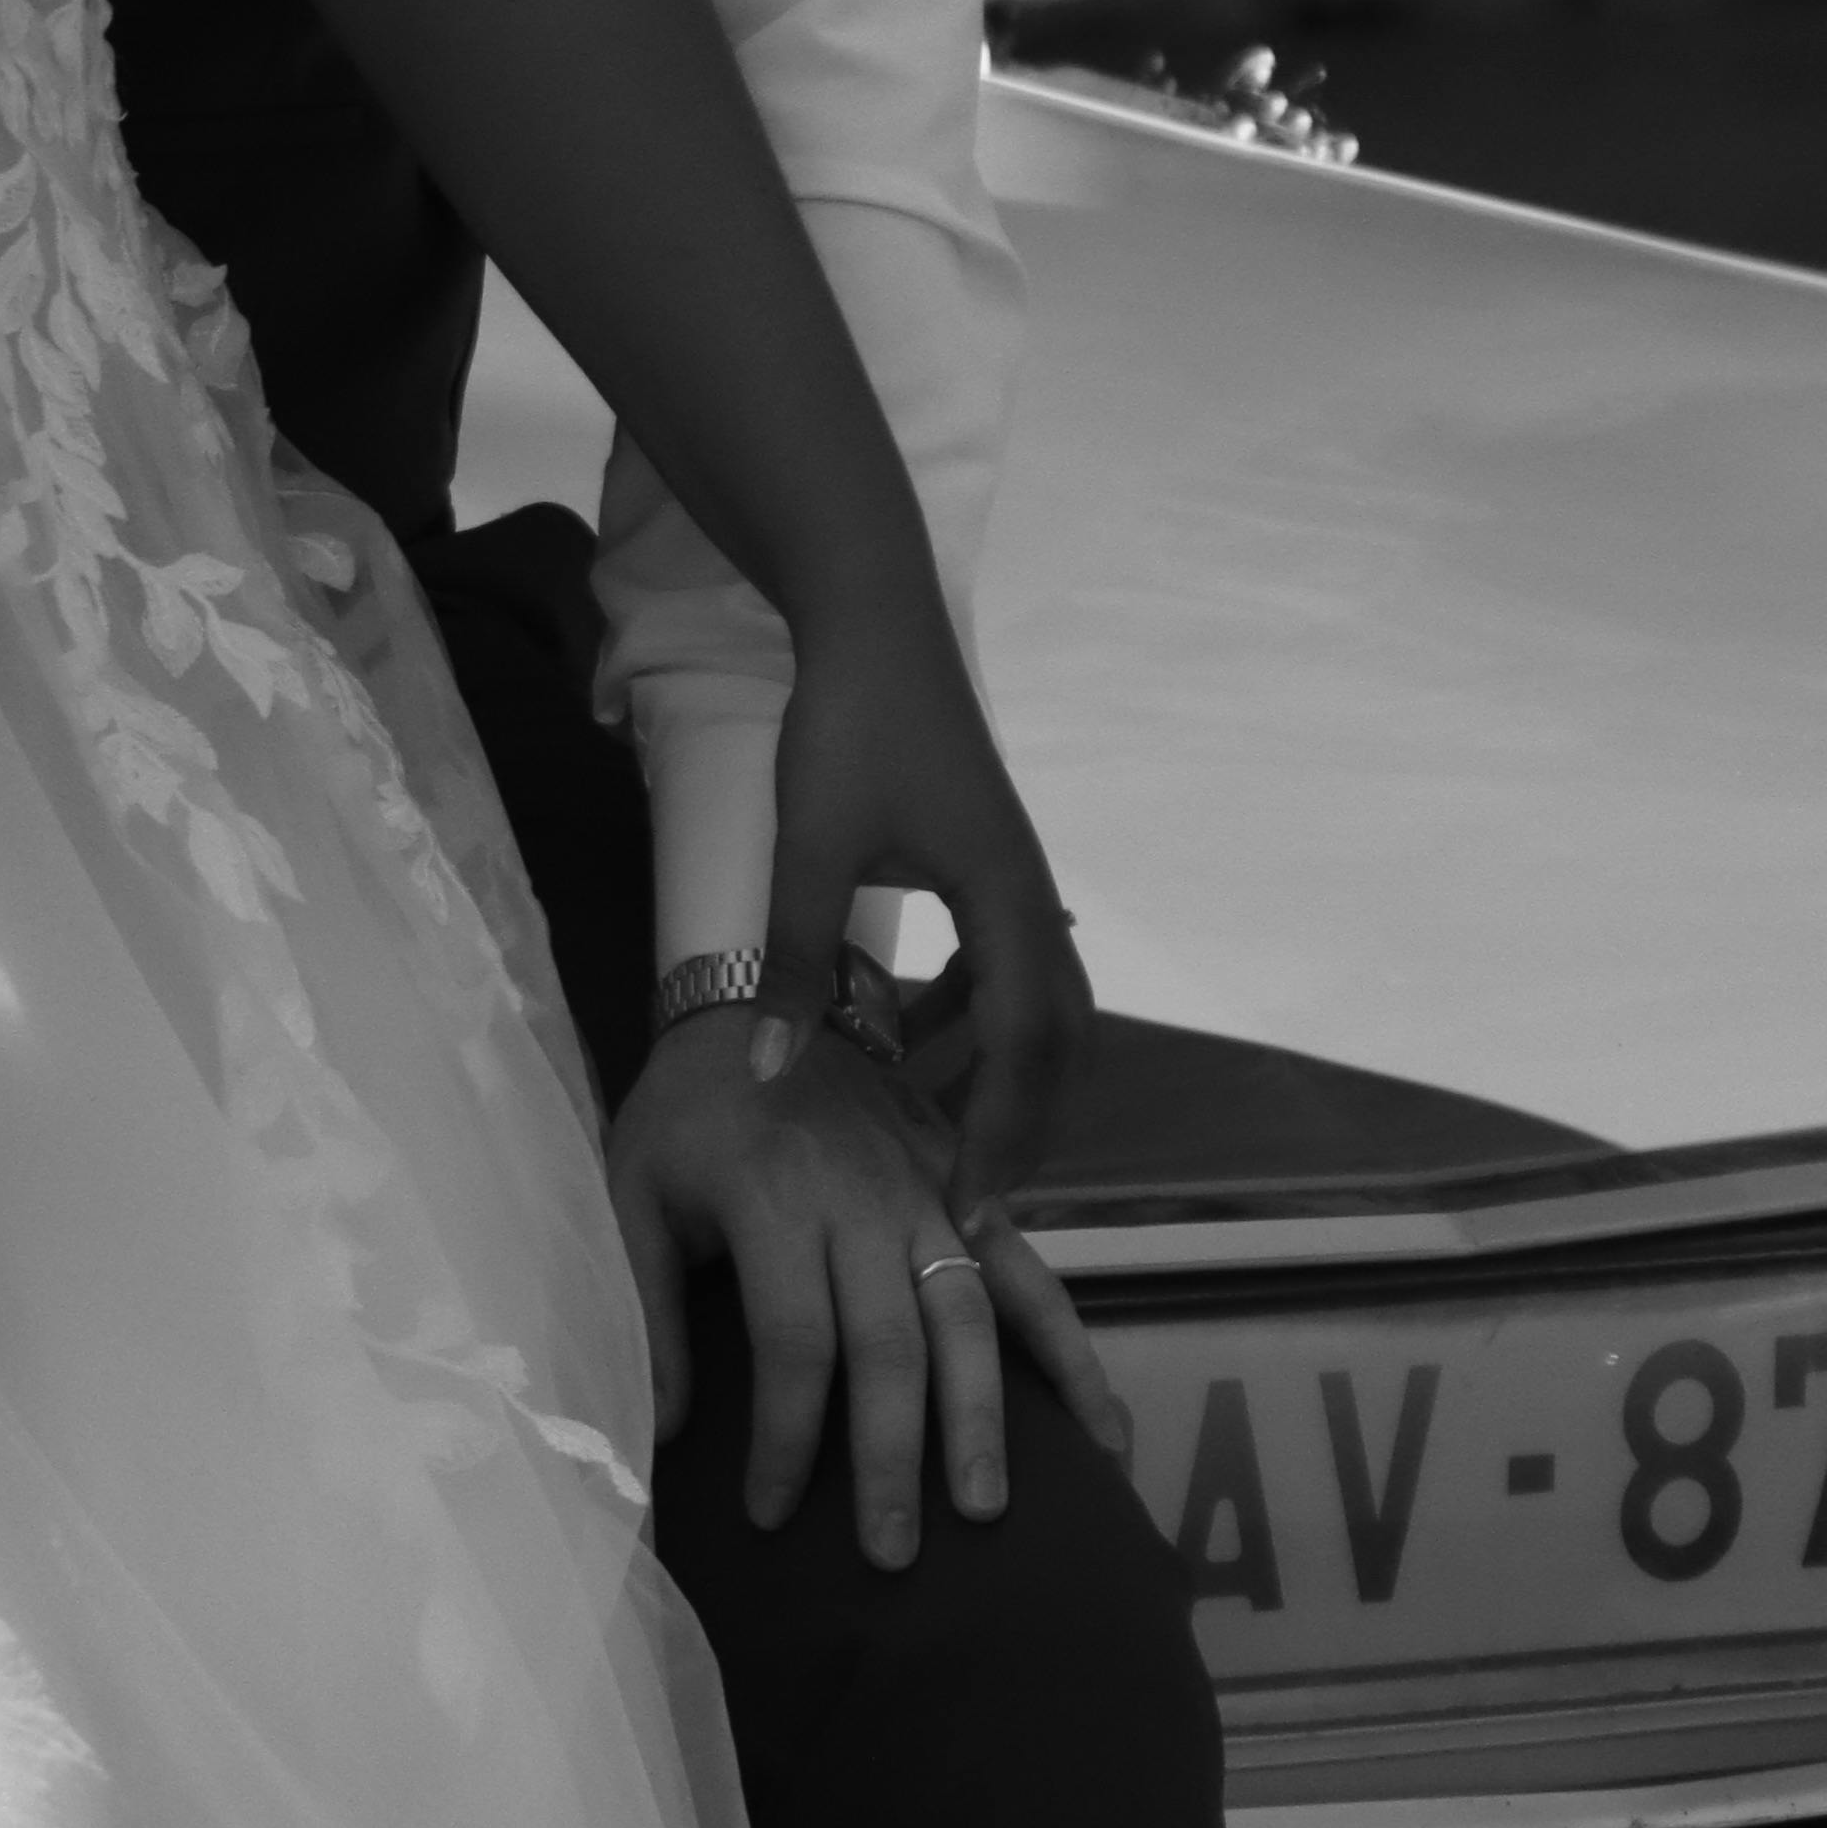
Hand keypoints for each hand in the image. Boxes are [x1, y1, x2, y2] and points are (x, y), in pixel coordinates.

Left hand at [609, 1015, 1128, 1570]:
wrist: (753, 995)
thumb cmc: (685, 1111)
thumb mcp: (633, 1190)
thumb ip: (650, 1306)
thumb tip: (668, 1429)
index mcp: (775, 1200)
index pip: (795, 1343)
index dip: (788, 1439)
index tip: (771, 1516)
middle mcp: (863, 1199)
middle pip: (891, 1344)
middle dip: (893, 1458)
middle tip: (892, 1557)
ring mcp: (928, 1192)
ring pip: (969, 1317)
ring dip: (983, 1418)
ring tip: (987, 1510)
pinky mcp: (969, 1189)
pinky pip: (1031, 1276)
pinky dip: (1072, 1355)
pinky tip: (1105, 1433)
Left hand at [758, 589, 1092, 1205]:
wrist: (872, 619)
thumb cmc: (849, 727)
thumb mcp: (809, 848)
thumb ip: (792, 961)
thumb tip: (768, 1072)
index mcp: (1007, 901)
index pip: (1026, 1049)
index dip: (1002, 1135)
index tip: (971, 1208)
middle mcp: (1032, 896)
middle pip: (1058, 1040)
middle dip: (1022, 1124)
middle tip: (973, 1196)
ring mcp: (1017, 875)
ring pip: (1039, 1003)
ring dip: (1004, 1072)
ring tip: (947, 1134)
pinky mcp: (990, 857)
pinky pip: (1006, 960)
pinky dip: (977, 1011)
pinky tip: (915, 1027)